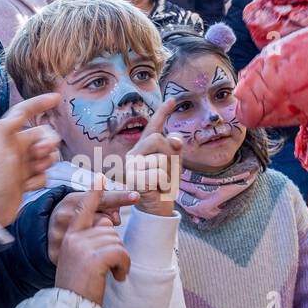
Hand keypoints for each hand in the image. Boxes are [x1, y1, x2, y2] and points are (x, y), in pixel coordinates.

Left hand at [0, 93, 61, 225]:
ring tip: (31, 173)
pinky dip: (38, 180)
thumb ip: (6, 126)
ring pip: (47, 156)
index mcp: (6, 136)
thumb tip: (19, 112)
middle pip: (43, 135)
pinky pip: (44, 174)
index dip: (40, 103)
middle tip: (39, 154)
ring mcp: (22, 165)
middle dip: (47, 144)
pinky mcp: (27, 180)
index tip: (58, 99)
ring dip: (44, 163)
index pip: (24, 112)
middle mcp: (15, 148)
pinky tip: (26, 187)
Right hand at [53, 186, 131, 303]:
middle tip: (109, 267)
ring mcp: (82, 246)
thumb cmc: (78, 288)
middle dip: (115, 246)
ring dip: (120, 259)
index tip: (99, 178)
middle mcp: (73, 238)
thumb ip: (88, 242)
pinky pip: (121, 252)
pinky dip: (124, 266)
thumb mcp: (77, 260)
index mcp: (68, 237)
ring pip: (116, 239)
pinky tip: (117, 277)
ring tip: (110, 274)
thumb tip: (109, 225)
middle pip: (108, 227)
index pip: (82, 209)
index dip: (93, 195)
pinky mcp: (94, 257)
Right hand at [125, 99, 182, 215]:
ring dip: (167, 173)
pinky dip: (163, 183)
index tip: (172, 100)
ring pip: (159, 159)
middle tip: (167, 171)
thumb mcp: (174, 163)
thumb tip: (175, 139)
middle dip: (168, 155)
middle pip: (157, 139)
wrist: (158, 207)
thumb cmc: (165, 184)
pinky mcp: (132, 179)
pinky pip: (157, 174)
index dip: (163, 112)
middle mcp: (135, 153)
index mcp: (146, 147)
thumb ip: (175, 148)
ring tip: (162, 182)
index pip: (155, 126)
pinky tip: (157, 188)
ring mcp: (131, 166)